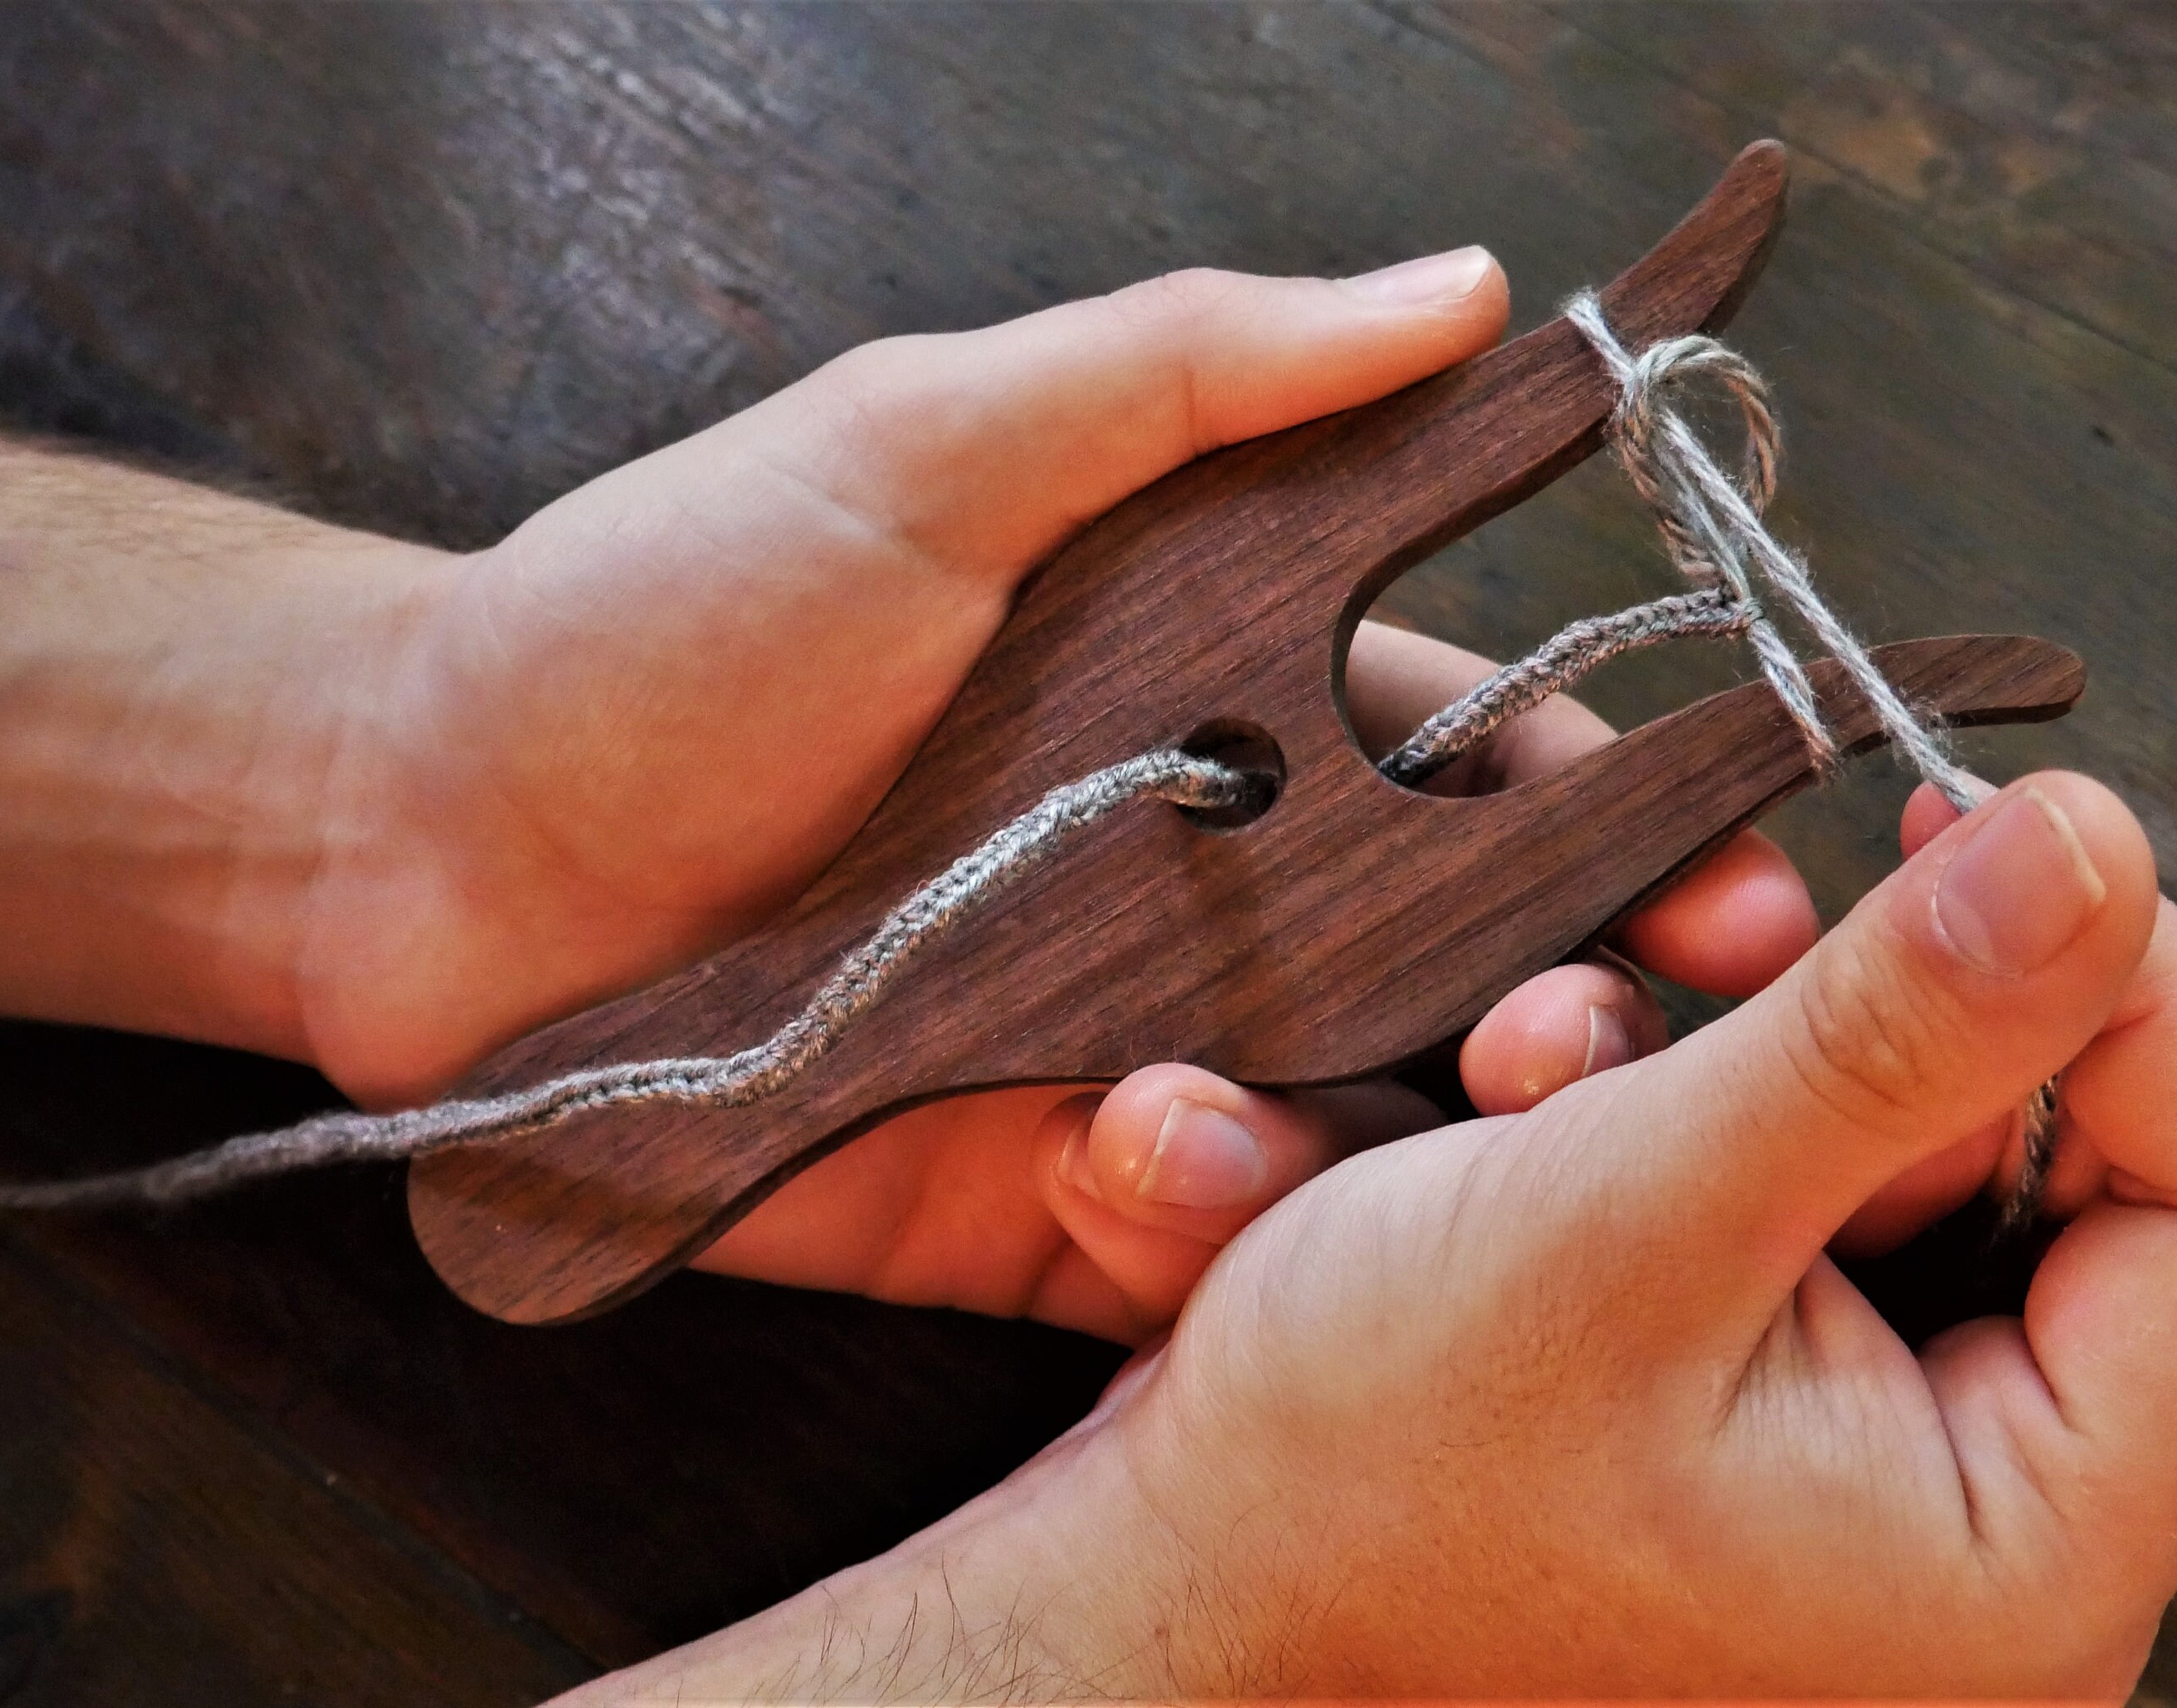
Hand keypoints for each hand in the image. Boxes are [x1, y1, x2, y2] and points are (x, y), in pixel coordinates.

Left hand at [299, 254, 1816, 1336]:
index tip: (1755, 863)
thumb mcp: (937, 442)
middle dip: (1592, 1011)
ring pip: (1359, 1129)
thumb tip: (1461, 288)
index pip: (1495, 766)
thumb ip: (1199, 378)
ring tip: (1419, 1103)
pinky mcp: (1030, 1194)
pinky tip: (1157, 1164)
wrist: (421, 851)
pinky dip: (1215, 1225)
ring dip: (1419, 1138)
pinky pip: (1189, 1243)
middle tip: (1643, 1038)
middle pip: (1473, 968)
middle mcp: (1214, 883)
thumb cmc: (666, 615)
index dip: (1641, 813)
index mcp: (1228, 698)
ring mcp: (1131, 1047)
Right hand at [571, 772, 2176, 1699]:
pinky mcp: (1781, 1421)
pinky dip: (1705, 1125)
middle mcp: (1982, 1541)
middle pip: (2076, 1180)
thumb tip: (2095, 848)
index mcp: (2021, 1557)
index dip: (2135, 984)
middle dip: (1881, 1030)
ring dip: (1759, 1065)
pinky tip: (1552, 1120)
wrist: (1184, 1573)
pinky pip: (1818, 1213)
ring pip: (1925, 1176)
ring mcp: (1880, 1486)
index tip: (1997, 832)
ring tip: (1557, 1065)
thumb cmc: (1362, 1464)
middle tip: (1723, 948)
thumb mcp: (1627, 1216)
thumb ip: (1883, 1030)